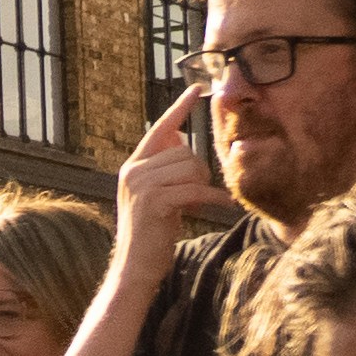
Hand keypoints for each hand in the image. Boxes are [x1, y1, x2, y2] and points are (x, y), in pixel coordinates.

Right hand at [114, 82, 234, 258]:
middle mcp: (133, 171)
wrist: (135, 267)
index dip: (180, 108)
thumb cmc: (152, 234)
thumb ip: (164, 168)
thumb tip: (179, 138)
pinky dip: (212, 198)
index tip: (197, 88)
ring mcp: (141, 185)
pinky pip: (194, 188)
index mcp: (133, 166)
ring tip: (199, 203)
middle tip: (198, 193)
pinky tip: (221, 206)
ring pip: (190, 167)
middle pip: (184, 151)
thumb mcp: (156, 195)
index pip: (160, 129)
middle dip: (199, 171)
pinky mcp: (154, 201)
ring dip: (203, 186)